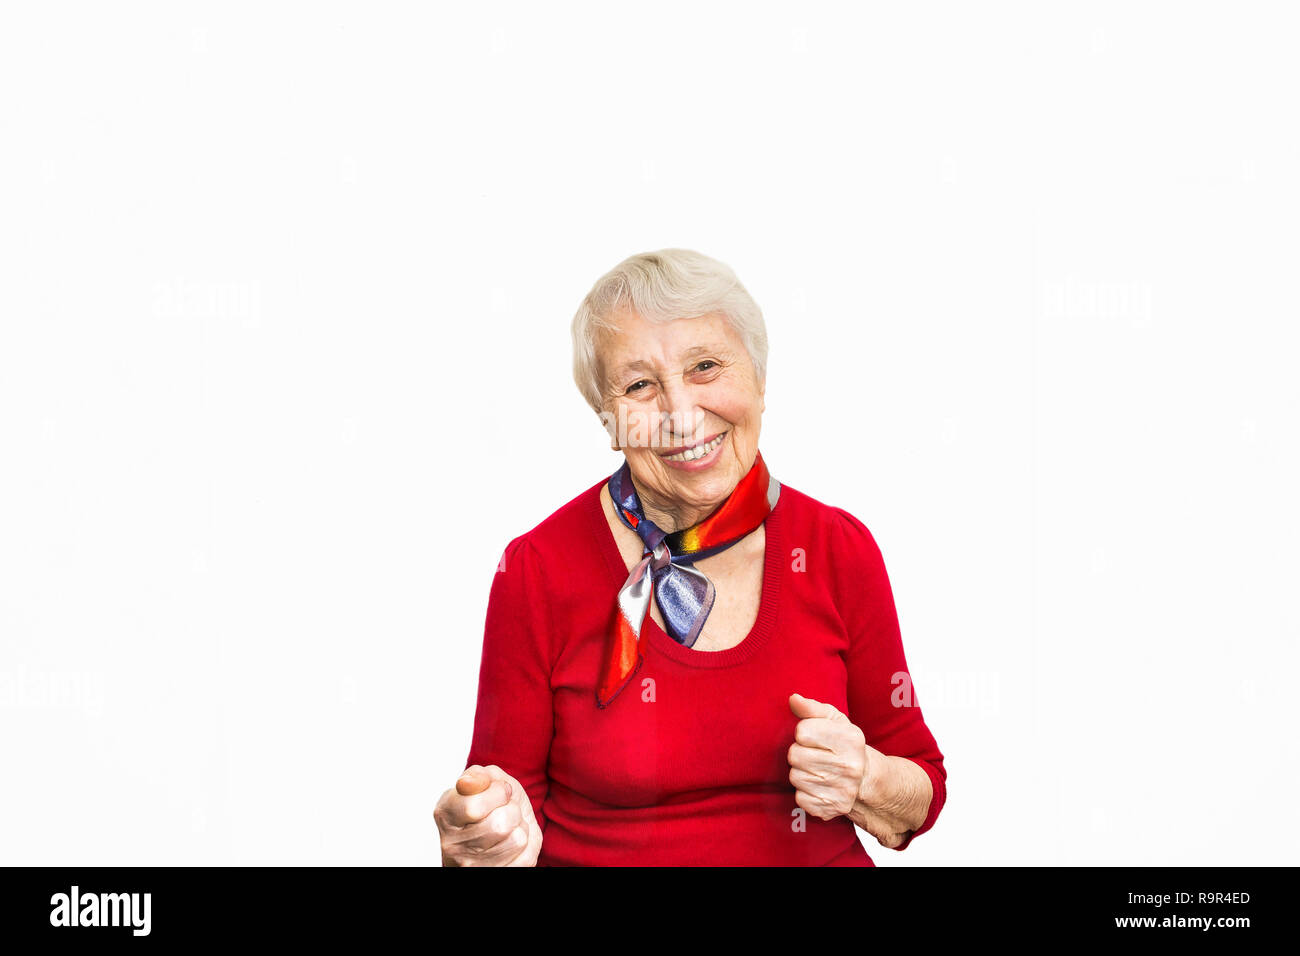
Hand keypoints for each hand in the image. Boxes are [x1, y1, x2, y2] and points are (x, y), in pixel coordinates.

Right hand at [434, 764, 542, 866]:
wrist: (500, 832)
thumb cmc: (490, 805)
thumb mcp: (484, 781)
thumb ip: (478, 776)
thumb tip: (468, 783)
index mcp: (446, 815)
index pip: (473, 807)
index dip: (498, 793)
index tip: (502, 790)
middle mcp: (453, 845)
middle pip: (499, 825)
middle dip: (512, 809)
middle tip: (505, 809)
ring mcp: (473, 865)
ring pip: (516, 839)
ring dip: (520, 826)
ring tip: (509, 825)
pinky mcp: (498, 873)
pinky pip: (526, 856)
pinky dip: (527, 844)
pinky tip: (512, 841)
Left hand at [787, 693, 867, 820]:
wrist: (866, 780)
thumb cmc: (844, 745)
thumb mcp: (834, 720)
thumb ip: (812, 708)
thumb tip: (793, 699)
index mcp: (850, 740)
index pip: (802, 731)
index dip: (804, 733)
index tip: (814, 737)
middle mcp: (849, 767)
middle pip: (795, 755)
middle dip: (800, 753)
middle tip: (813, 754)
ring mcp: (841, 791)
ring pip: (794, 777)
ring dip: (800, 772)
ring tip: (816, 770)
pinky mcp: (830, 809)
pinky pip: (799, 798)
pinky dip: (804, 792)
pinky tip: (818, 786)